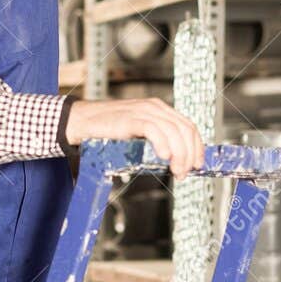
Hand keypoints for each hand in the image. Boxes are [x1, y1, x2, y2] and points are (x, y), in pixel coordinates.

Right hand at [65, 97, 204, 180]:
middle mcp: (155, 108)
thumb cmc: (109, 131)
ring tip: (176, 171)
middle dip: (190, 154)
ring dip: (179, 154)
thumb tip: (174, 162)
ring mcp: (143, 111)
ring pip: (173, 131)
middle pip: (184, 129)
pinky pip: (153, 129)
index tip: (197, 165)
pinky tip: (164, 157)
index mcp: (160, 110)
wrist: (83, 122)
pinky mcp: (131, 118)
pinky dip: (163, 144)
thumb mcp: (138, 135)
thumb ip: (156, 141)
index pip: (188, 126)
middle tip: (184, 173)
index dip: (197, 147)